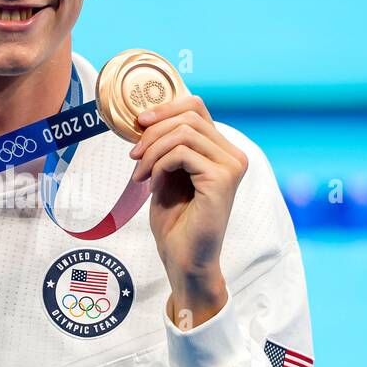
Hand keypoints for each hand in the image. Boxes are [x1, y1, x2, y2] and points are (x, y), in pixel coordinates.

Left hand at [127, 93, 247, 327]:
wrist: (183, 259)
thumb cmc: (176, 222)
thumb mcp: (167, 174)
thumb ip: (167, 146)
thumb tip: (149, 117)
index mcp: (222, 151)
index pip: (197, 107)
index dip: (165, 108)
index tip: (139, 123)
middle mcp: (233, 155)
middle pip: (189, 116)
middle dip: (153, 132)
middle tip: (133, 156)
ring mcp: (231, 167)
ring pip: (183, 133)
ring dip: (152, 151)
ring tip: (140, 174)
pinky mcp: (221, 180)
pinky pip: (181, 153)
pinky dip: (158, 164)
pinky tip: (151, 184)